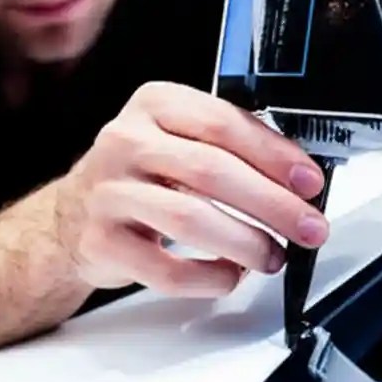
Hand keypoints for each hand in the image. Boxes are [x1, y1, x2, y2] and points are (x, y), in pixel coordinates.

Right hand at [54, 82, 329, 297]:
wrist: (72, 216)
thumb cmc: (142, 176)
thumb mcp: (179, 139)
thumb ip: (231, 149)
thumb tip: (298, 182)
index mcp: (155, 104)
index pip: (223, 123)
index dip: (275, 155)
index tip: (309, 183)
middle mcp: (126, 140)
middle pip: (212, 171)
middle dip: (273, 204)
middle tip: (309, 228)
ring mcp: (109, 191)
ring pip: (190, 218)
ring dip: (246, 242)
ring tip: (272, 256)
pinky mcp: (102, 241)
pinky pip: (166, 268)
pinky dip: (209, 277)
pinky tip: (229, 274)